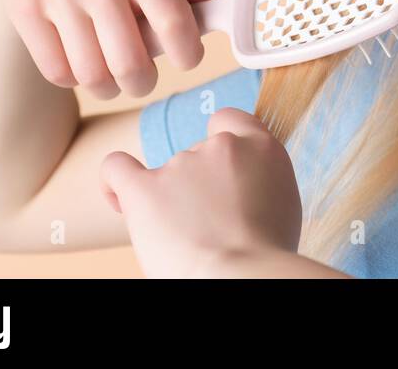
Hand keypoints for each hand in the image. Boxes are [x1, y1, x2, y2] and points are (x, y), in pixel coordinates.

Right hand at [0, 0, 228, 98]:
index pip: (174, 23)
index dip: (188, 53)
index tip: (187, 58)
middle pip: (131, 62)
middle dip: (145, 83)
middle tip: (145, 78)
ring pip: (92, 73)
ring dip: (110, 88)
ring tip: (114, 79)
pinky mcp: (25, 10)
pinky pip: (56, 70)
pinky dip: (74, 80)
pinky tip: (82, 66)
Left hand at [100, 108, 302, 277]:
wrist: (243, 275)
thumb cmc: (268, 253)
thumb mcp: (284, 201)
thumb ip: (259, 180)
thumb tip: (240, 189)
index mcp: (260, 146)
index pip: (229, 121)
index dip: (220, 142)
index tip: (221, 171)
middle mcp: (220, 146)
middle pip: (198, 154)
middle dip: (201, 187)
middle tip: (212, 229)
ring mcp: (181, 164)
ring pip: (166, 175)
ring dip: (172, 202)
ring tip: (188, 242)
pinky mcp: (145, 188)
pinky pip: (116, 168)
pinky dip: (113, 183)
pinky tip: (120, 200)